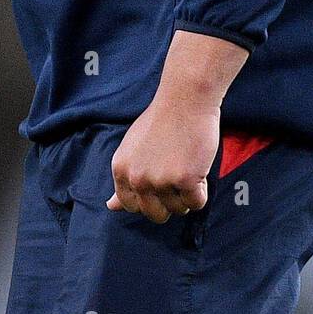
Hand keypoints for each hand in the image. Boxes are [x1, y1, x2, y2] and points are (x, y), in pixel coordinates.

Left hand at [106, 94, 221, 223]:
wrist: (185, 99)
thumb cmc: (162, 121)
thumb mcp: (132, 149)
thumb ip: (125, 178)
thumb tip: (110, 207)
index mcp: (121, 170)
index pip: (131, 206)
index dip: (149, 197)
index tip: (159, 179)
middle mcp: (137, 178)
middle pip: (155, 214)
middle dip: (169, 202)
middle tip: (176, 174)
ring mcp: (161, 181)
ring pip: (178, 209)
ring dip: (187, 193)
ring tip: (187, 163)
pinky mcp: (186, 180)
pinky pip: (197, 203)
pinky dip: (202, 191)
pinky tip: (198, 168)